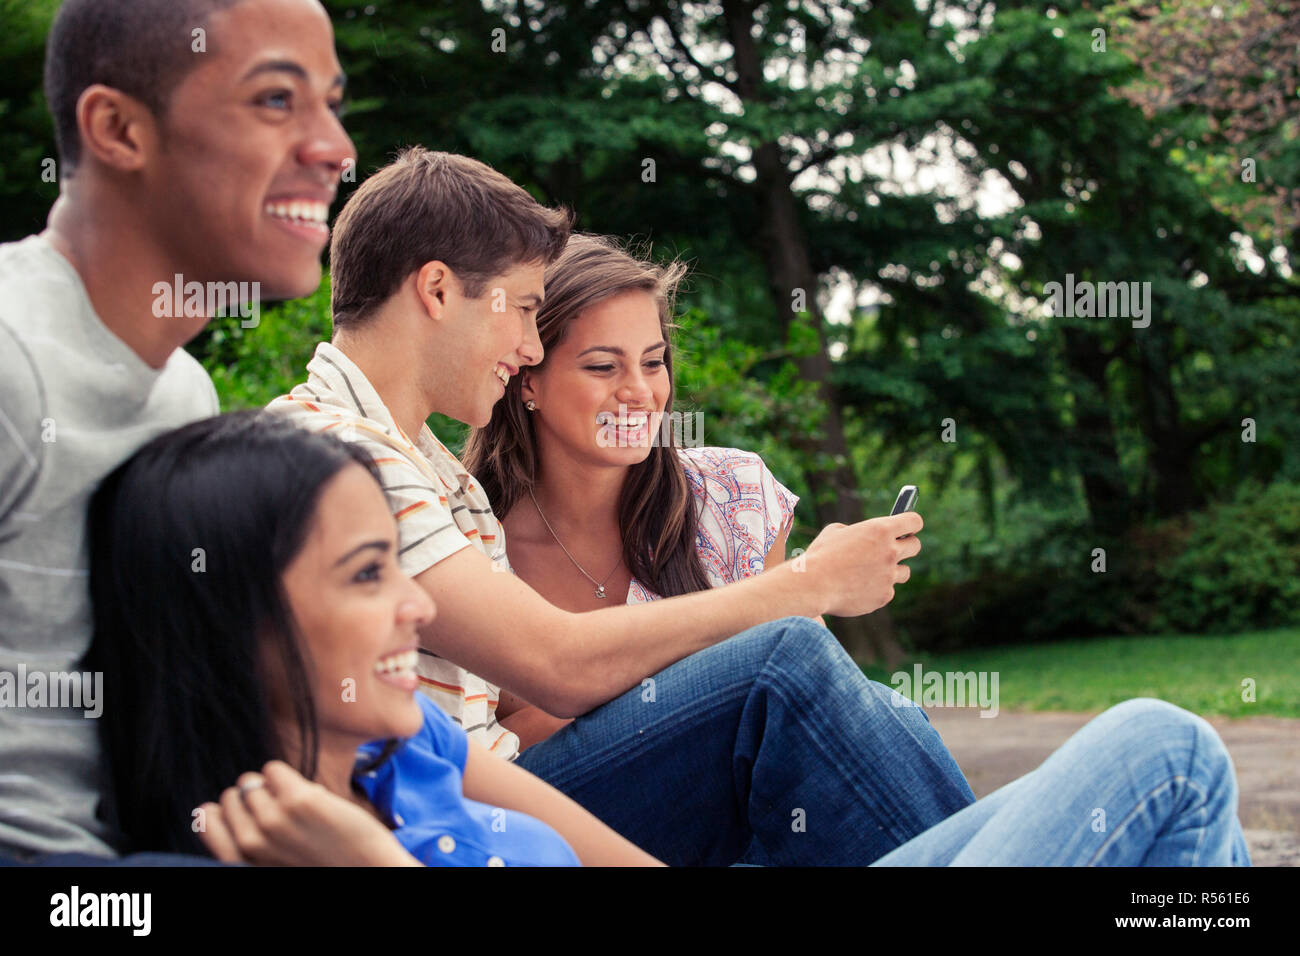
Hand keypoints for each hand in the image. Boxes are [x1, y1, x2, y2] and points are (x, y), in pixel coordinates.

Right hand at [195, 760, 419, 865]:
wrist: (365, 870)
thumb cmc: (319, 863)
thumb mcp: (270, 861)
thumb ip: (247, 840)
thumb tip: (211, 806)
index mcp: (241, 861)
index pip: (206, 819)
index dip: (227, 811)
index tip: (249, 817)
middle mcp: (252, 843)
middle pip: (233, 795)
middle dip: (253, 797)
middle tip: (283, 813)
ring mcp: (274, 820)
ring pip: (253, 781)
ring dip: (272, 786)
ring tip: (297, 807)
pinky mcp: (300, 801)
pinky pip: (273, 769)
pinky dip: (286, 776)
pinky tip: (306, 795)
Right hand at [802, 512, 922, 617]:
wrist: (813, 585)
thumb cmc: (820, 555)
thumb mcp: (835, 532)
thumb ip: (856, 532)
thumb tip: (864, 538)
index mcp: (880, 529)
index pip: (914, 521)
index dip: (912, 523)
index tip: (908, 527)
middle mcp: (890, 551)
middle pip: (915, 546)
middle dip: (907, 546)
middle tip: (894, 549)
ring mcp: (889, 575)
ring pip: (904, 572)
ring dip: (893, 570)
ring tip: (874, 572)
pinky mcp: (884, 596)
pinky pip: (887, 591)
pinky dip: (877, 590)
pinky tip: (859, 588)